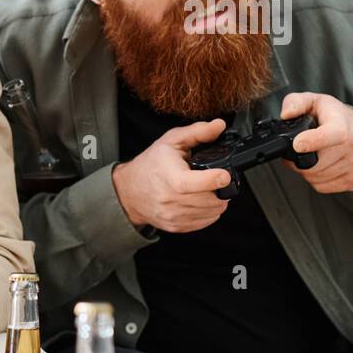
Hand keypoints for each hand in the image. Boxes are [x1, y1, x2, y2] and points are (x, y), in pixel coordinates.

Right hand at [111, 119, 233, 232]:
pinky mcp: (177, 226)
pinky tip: (201, 200)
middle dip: (221, 189)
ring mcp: (174, 216)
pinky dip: (209, 211)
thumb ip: (197, 132)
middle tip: (215, 179)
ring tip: (207, 189)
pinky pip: (206, 222)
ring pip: (212, 212)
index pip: (197, 183)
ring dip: (217, 201)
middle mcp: (172, 200)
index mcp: (171, 178)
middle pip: (212, 199)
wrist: (129, 191)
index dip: (216, 179)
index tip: (224, 175)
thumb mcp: (171, 142)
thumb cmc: (150, 166)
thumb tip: (219, 125)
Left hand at [280, 92, 352, 193]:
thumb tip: (286, 114)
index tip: (297, 144)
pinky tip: (320, 165)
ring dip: (306, 170)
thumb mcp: (314, 101)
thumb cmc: (333, 116)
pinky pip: (322, 186)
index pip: (334, 134)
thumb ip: (295, 103)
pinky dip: (315, 178)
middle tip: (299, 148)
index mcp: (344, 124)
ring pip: (315, 177)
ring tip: (311, 155)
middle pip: (315, 163)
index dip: (312, 141)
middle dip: (298, 158)